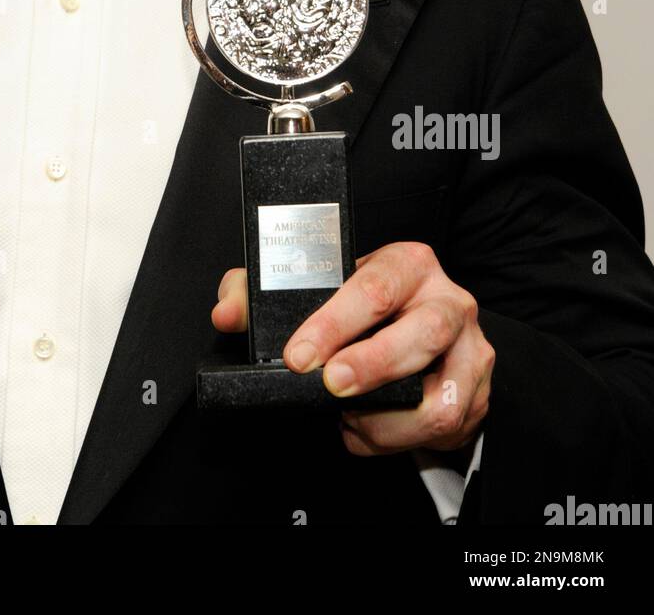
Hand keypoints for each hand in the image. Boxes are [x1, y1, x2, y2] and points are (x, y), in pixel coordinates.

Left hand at [212, 242, 493, 454]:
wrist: (419, 324)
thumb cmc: (362, 305)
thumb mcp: (310, 288)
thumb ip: (258, 293)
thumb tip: (227, 312)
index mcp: (406, 263)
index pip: (374, 288)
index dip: (333, 324)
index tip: (299, 356)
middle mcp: (446, 300)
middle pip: (420, 335)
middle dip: (371, 367)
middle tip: (331, 388)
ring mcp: (470, 347)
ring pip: (440, 396)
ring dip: (388, 421)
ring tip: (351, 419)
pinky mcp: (477, 391)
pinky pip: (446, 427)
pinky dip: (401, 440)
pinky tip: (373, 430)